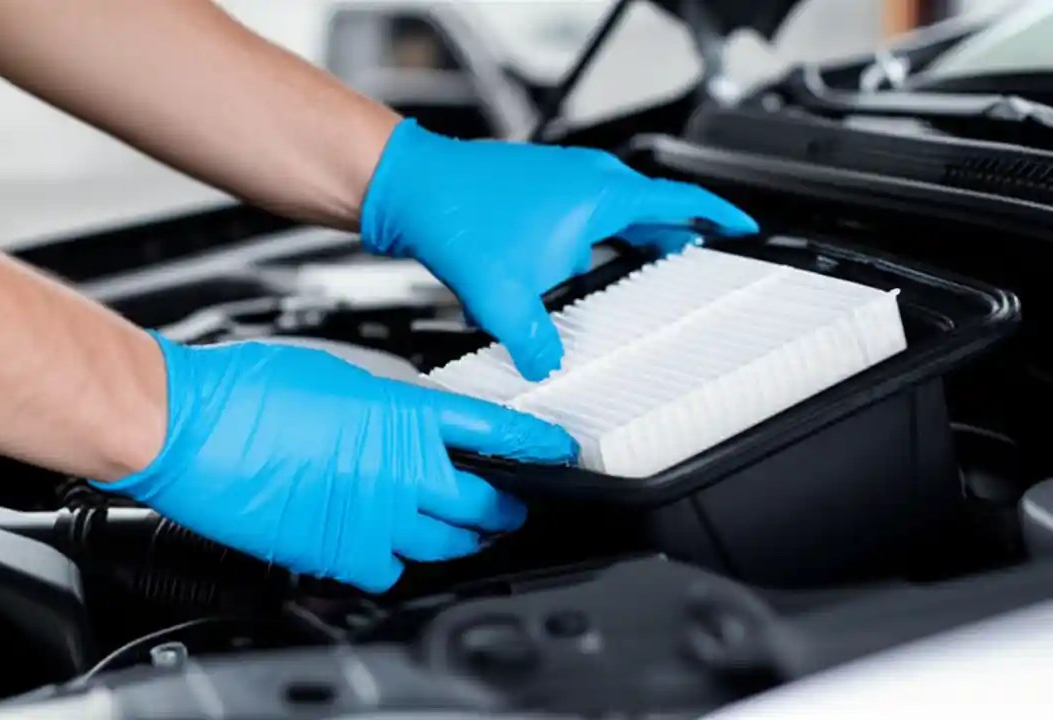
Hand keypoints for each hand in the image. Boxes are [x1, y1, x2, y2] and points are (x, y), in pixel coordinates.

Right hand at [97, 335, 577, 592]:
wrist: (190, 427)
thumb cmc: (249, 391)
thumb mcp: (339, 373)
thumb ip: (387, 402)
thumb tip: (409, 419)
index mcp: (403, 415)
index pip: (494, 431)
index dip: (535, 444)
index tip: (556, 451)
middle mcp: (399, 471)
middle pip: (483, 501)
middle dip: (504, 503)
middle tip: (507, 503)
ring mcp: (372, 518)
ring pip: (445, 542)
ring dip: (459, 536)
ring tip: (460, 530)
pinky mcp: (338, 553)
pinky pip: (391, 570)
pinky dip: (396, 560)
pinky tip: (388, 547)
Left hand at [360, 119, 758, 380]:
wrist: (408, 187)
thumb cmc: (456, 217)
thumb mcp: (502, 297)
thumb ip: (533, 341)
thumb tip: (546, 366)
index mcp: (601, 194)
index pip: (680, 201)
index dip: (718, 218)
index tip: (744, 229)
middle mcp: (586, 181)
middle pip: (652, 211)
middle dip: (675, 239)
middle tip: (695, 267)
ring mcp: (561, 182)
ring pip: (615, 215)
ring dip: (631, 243)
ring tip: (640, 277)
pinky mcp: (535, 192)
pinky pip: (584, 218)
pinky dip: (594, 243)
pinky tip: (574, 274)